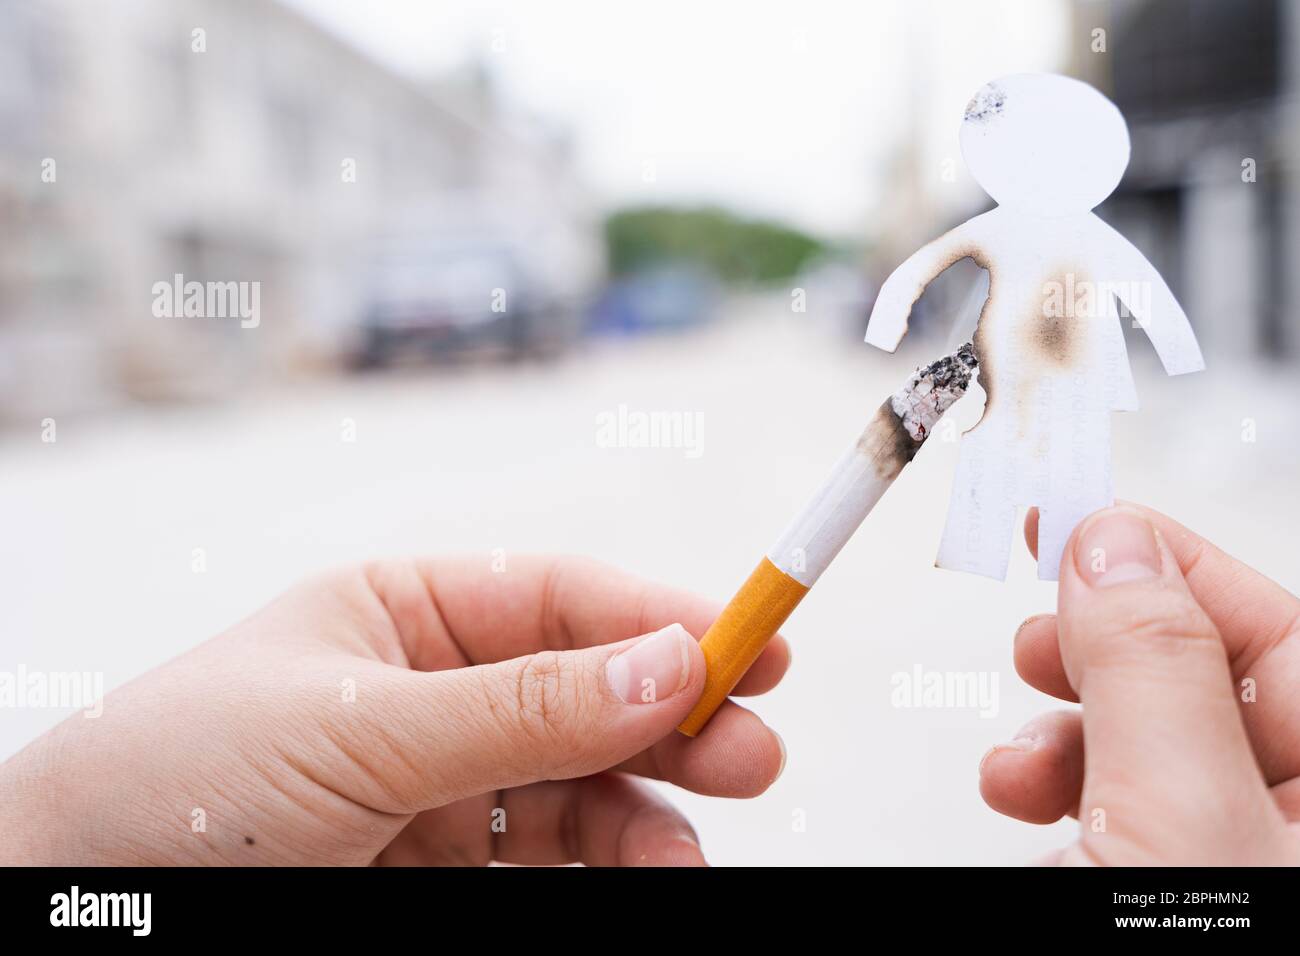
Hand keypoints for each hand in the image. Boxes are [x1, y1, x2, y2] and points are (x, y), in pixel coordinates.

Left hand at [0, 557, 787, 865]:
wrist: (70, 898)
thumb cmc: (178, 779)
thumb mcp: (360, 729)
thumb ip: (521, 708)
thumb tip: (669, 663)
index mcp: (403, 614)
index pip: (559, 602)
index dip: (659, 619)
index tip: (752, 644)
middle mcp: (431, 692)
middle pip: (584, 693)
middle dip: (674, 717)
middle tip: (754, 750)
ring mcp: (437, 783)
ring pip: (576, 785)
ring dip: (646, 807)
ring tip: (694, 843)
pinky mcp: (435, 865)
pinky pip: (543, 854)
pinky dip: (601, 862)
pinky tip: (643, 869)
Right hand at [979, 503, 1299, 864]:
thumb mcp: (1174, 816)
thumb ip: (1153, 671)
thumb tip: (1118, 545)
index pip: (1283, 638)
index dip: (1179, 569)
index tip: (1082, 523)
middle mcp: (1287, 835)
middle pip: (1207, 684)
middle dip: (1108, 648)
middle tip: (1041, 631)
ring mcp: (1219, 860)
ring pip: (1146, 741)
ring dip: (1061, 723)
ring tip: (1022, 747)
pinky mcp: (1146, 875)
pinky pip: (1109, 798)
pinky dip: (1045, 778)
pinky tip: (1016, 787)